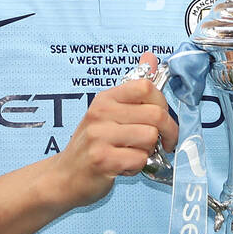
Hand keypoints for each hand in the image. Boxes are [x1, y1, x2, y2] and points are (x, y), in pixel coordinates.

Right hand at [51, 52, 179, 209]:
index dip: (163, 104)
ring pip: (150, 137)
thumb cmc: (91, 144)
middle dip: (168, 132)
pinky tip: (124, 167)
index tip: (162, 118)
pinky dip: (138, 167)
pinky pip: (140, 160)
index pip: (147, 86)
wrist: (64, 176)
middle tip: (163, 143)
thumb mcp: (109, 111)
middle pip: (156, 114)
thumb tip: (151, 56)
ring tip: (134, 154)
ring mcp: (99, 136)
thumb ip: (133, 87)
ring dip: (149, 151)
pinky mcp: (102, 160)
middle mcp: (101, 113)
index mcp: (106, 99)